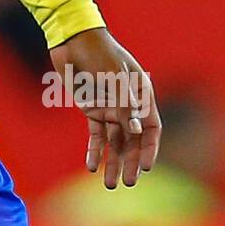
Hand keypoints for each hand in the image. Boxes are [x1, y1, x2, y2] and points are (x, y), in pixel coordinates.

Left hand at [49, 27, 160, 188]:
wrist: (73, 41)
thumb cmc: (99, 53)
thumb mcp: (114, 77)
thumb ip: (123, 105)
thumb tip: (134, 130)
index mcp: (141, 95)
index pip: (151, 129)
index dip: (149, 149)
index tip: (146, 168)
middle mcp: (128, 106)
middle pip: (133, 140)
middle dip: (131, 162)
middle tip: (129, 183)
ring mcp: (110, 109)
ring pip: (114, 142)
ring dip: (113, 162)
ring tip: (110, 184)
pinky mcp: (92, 110)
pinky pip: (96, 135)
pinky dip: (95, 151)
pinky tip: (93, 166)